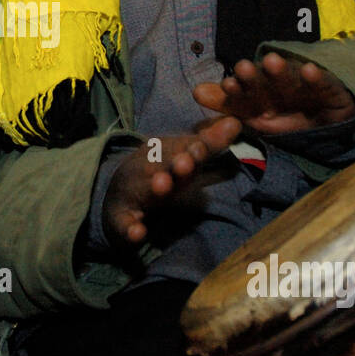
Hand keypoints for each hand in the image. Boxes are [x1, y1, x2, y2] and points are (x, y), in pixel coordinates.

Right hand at [102, 115, 240, 252]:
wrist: (119, 193)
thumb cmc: (159, 170)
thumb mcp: (181, 155)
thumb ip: (208, 142)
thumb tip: (235, 123)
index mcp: (164, 154)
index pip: (181, 148)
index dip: (192, 149)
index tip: (201, 148)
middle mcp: (148, 170)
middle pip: (162, 165)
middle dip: (174, 164)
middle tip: (186, 163)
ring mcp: (133, 193)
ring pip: (143, 190)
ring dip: (154, 187)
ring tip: (163, 184)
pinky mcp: (121, 218)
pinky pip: (124, 224)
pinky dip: (129, 228)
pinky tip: (137, 233)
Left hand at [192, 52, 354, 135]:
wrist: (329, 120)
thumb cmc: (287, 112)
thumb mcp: (255, 114)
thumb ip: (227, 104)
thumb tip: (195, 91)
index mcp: (260, 92)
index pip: (245, 90)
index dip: (236, 88)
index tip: (227, 85)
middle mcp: (280, 85)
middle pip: (264, 80)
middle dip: (254, 76)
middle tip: (242, 68)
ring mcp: (304, 85)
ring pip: (290, 78)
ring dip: (280, 71)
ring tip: (271, 61)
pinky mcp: (329, 88)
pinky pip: (322, 82)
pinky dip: (316, 76)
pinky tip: (309, 69)